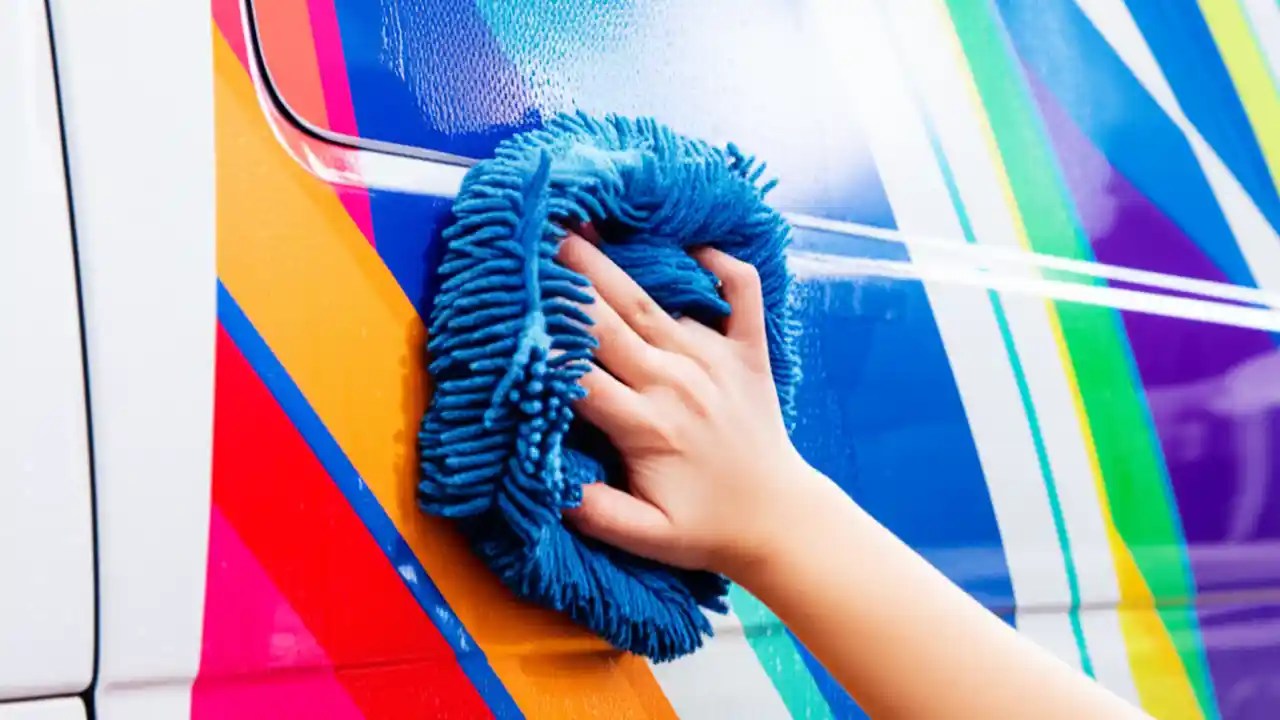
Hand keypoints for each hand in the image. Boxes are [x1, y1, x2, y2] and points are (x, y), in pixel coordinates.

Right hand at [558, 234, 814, 576]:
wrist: (779, 518)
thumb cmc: (705, 528)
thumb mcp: (647, 539)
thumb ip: (597, 514)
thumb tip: (549, 484)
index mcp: (647, 427)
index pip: (580, 378)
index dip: (545, 346)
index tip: (512, 311)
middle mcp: (677, 382)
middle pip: (609, 324)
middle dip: (568, 282)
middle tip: (533, 238)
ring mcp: (714, 360)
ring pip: (653, 303)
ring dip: (614, 263)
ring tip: (580, 226)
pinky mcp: (748, 351)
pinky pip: (741, 293)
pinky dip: (723, 263)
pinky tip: (694, 243)